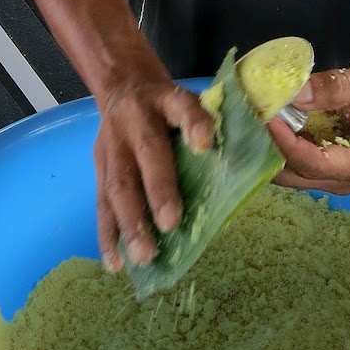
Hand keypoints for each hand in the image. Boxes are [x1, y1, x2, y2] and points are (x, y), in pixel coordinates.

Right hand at [94, 74, 213, 271]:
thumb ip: (211, 126)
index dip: (194, 123)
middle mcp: (136, 122)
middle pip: (146, 154)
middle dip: (157, 190)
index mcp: (166, 101)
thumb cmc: (168, 105)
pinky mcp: (98, 168)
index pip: (182, 108)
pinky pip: (101, 204)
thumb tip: (251, 166)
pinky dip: (108, 236)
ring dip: (130, 223)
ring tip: (143, 256)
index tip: (205, 142)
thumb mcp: (190, 100)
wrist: (123, 86)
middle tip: (169, 225)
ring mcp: (112, 146)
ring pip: (117, 185)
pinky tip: (117, 262)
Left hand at [266, 57, 349, 194]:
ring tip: (254, 116)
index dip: (285, 142)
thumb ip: (336, 87)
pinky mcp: (323, 166)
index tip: (266, 117)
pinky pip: (291, 162)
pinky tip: (265, 121)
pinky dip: (276, 145)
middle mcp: (346, 179)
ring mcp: (332, 176)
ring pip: (288, 172)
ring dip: (269, 148)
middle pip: (294, 174)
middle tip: (251, 114)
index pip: (314, 162)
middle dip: (269, 148)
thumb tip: (295, 93)